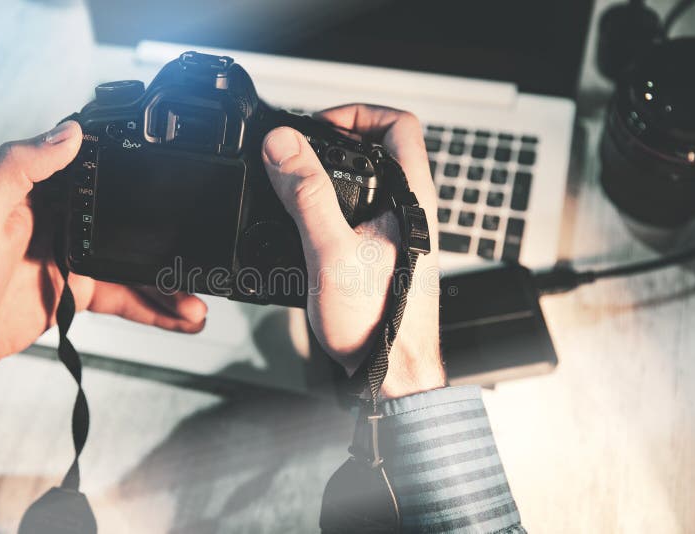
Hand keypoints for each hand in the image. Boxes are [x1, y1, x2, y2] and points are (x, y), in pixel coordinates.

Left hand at [0, 121, 206, 382]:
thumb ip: (18, 169)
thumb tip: (68, 132)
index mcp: (41, 191)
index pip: (101, 169)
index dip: (141, 171)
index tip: (179, 173)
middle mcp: (65, 220)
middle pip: (132, 223)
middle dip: (170, 239)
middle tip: (199, 254)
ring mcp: (75, 257)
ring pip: (135, 266)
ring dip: (169, 284)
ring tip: (197, 304)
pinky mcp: (77, 291)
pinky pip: (125, 297)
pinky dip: (154, 311)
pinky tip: (180, 320)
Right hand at [262, 104, 444, 397]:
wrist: (390, 372)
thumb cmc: (378, 323)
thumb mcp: (330, 252)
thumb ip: (306, 196)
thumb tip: (283, 145)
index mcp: (411, 199)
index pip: (400, 125)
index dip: (358, 114)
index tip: (319, 128)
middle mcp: (411, 210)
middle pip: (381, 148)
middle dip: (335, 143)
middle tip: (299, 155)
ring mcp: (399, 231)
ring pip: (368, 180)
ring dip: (331, 175)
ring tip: (296, 184)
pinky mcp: (383, 251)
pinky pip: (358, 210)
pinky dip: (330, 204)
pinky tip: (305, 222)